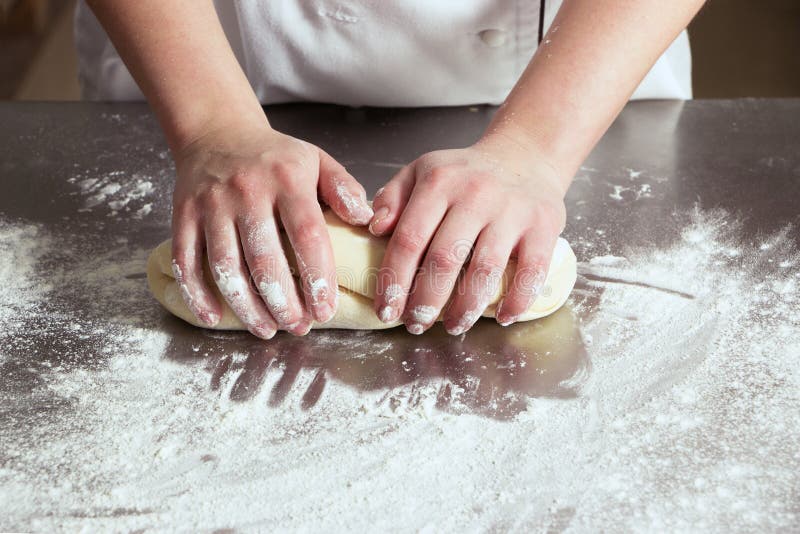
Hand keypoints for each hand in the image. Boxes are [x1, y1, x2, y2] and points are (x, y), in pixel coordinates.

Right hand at [169, 120, 372, 338]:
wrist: (217, 132)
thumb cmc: (275, 157)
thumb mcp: (316, 160)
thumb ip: (343, 188)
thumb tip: (366, 220)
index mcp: (286, 179)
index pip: (305, 234)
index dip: (316, 277)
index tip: (325, 310)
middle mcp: (246, 191)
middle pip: (264, 258)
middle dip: (282, 302)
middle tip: (298, 327)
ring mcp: (211, 205)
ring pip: (225, 266)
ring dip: (246, 305)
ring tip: (267, 329)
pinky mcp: (183, 216)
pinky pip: (186, 260)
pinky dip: (197, 294)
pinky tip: (215, 318)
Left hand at [369, 135, 566, 334]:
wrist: (525, 155)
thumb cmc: (465, 173)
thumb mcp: (421, 171)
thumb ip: (392, 198)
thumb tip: (373, 228)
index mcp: (439, 182)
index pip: (409, 239)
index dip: (394, 280)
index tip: (386, 310)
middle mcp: (475, 194)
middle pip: (444, 260)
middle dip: (426, 301)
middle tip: (417, 324)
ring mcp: (513, 210)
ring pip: (485, 270)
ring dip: (466, 308)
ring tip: (454, 326)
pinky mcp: (544, 225)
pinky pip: (531, 271)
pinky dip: (517, 300)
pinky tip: (503, 317)